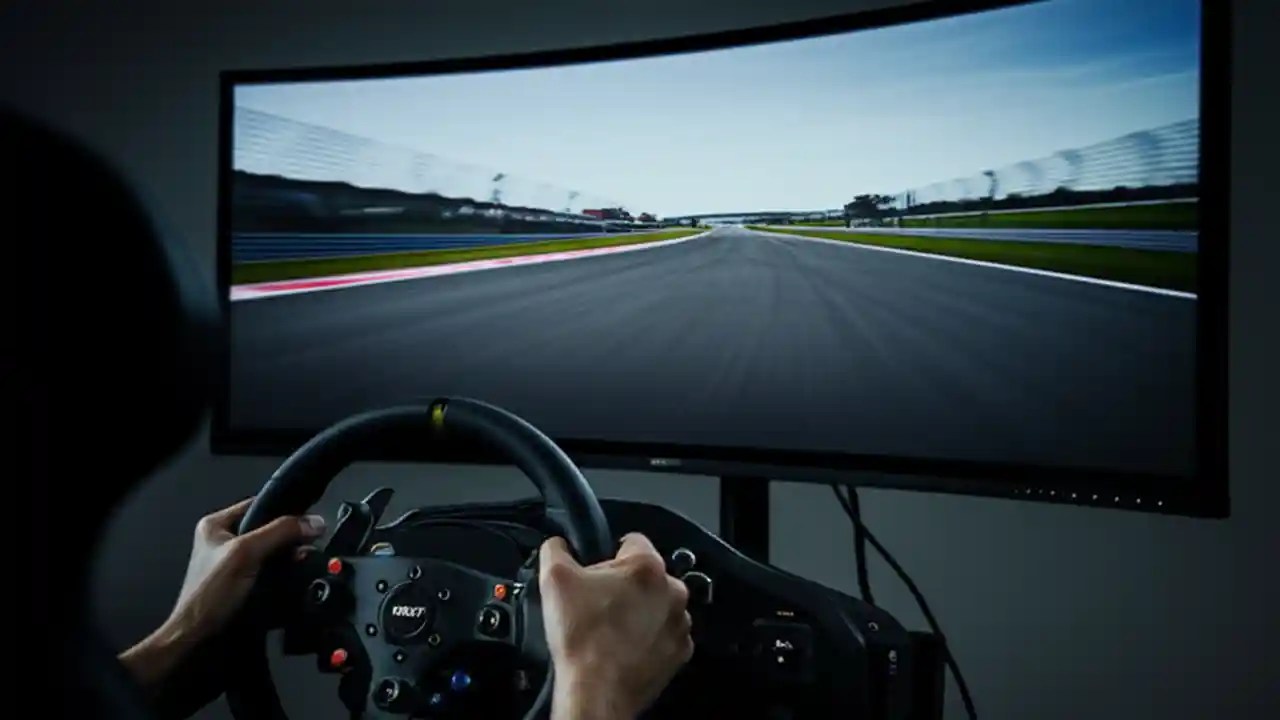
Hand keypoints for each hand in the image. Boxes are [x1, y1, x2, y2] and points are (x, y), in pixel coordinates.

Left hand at [119, 497, 325, 691]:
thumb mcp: (246, 553)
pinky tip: (299, 576)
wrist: (197, 639)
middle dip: (292, 537)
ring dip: (291, 557)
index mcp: (216, 524)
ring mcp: (234, 564)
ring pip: (273, 551)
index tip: (311, 519)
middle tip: (311, 544)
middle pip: (269, 529)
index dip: (285, 509)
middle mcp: (225, 541)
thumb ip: (280, 532)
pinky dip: (286, 573)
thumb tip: (317, 522)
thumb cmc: (212, 593)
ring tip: (308, 561)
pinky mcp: (244, 584)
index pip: (259, 505)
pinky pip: (272, 571)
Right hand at [539, 533, 692, 719]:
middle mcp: (672, 590)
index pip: (631, 541)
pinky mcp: (679, 651)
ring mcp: (679, 623)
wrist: (596, 691)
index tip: (595, 573)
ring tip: (610, 628)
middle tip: (597, 603)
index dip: (607, 554)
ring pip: (657, 604)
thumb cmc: (580, 637)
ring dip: (638, 611)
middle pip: (645, 575)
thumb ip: (556, 549)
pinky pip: (663, 634)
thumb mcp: (555, 578)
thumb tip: (559, 544)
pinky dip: (648, 638)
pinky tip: (624, 646)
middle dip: (624, 584)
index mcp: (647, 565)